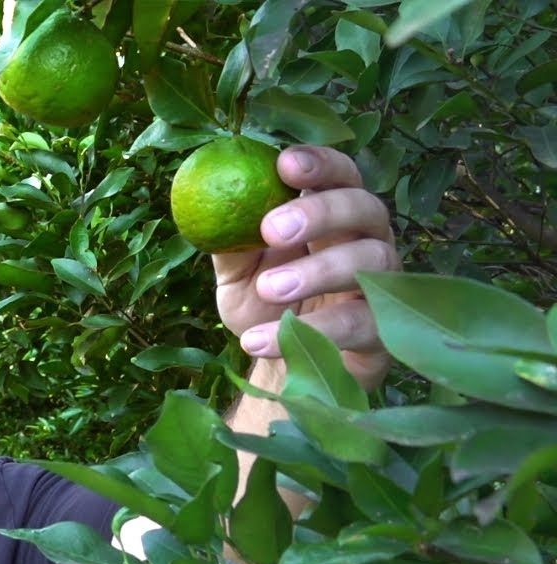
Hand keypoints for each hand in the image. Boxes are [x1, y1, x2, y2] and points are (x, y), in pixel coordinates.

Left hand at [213, 144, 399, 389]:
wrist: (280, 369)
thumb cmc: (264, 309)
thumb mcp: (237, 274)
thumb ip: (229, 240)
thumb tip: (211, 202)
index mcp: (332, 218)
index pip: (339, 176)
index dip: (320, 164)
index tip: (285, 164)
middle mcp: (365, 242)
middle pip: (364, 207)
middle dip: (320, 212)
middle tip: (272, 228)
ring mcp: (380, 287)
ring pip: (370, 261)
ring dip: (316, 271)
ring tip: (269, 289)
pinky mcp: (382, 333)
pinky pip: (360, 323)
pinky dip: (312, 331)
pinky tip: (262, 340)